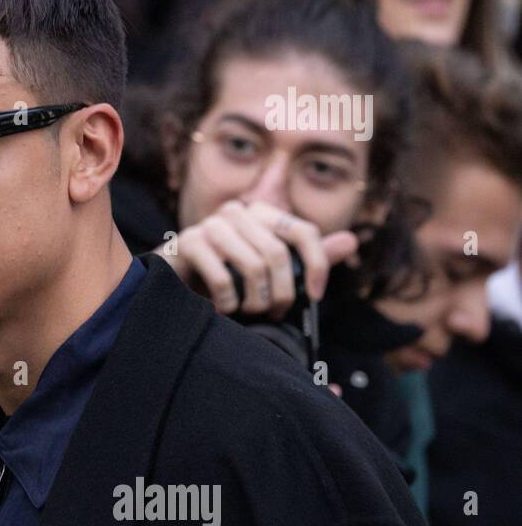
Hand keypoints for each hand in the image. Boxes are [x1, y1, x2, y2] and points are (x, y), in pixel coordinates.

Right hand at [159, 201, 358, 315]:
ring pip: (253, 266)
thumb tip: (351, 240)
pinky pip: (222, 278)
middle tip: (275, 313)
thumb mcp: (269, 267)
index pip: (303, 231)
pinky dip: (228, 303)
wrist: (174, 280)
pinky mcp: (188, 242)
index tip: (314, 297)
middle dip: (282, 292)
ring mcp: (210, 225)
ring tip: (248, 313)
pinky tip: (224, 310)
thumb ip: (307, 257)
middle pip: (278, 254)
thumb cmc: (228, 275)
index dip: (317, 265)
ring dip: (255, 301)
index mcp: (261, 213)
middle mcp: (237, 212)